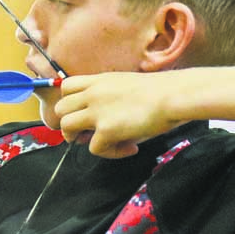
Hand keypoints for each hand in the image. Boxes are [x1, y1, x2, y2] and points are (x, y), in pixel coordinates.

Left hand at [54, 72, 183, 158]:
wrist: (174, 95)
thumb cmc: (161, 90)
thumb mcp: (127, 85)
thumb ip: (110, 98)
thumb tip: (104, 121)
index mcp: (98, 81)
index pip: (66, 86)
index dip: (70, 102)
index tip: (83, 112)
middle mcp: (92, 94)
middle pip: (60, 109)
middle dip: (70, 123)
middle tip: (89, 132)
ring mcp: (96, 112)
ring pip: (66, 127)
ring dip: (79, 138)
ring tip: (101, 142)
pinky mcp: (106, 130)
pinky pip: (94, 149)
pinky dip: (111, 153)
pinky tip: (130, 147)